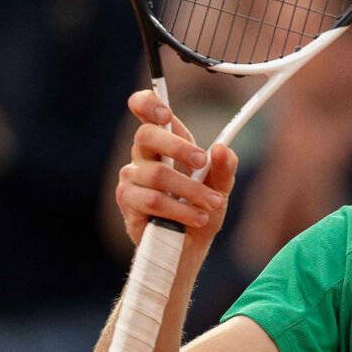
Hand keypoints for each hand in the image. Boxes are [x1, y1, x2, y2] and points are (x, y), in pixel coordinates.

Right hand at [116, 90, 237, 245]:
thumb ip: (224, 167)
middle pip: (146, 135)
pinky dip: (180, 210)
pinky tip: (197, 218)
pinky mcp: (128, 200)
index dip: (148, 104)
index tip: (166, 114)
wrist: (189, 248)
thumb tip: (222, 148)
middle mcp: (143, 155)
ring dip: (191, 190)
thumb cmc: (200, 210)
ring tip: (212, 203)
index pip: (143, 109)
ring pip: (157, 174)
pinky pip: (153, 200)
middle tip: (203, 162)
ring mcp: (131, 177)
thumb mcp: (220, 187)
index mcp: (164, 142)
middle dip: (179, 147)